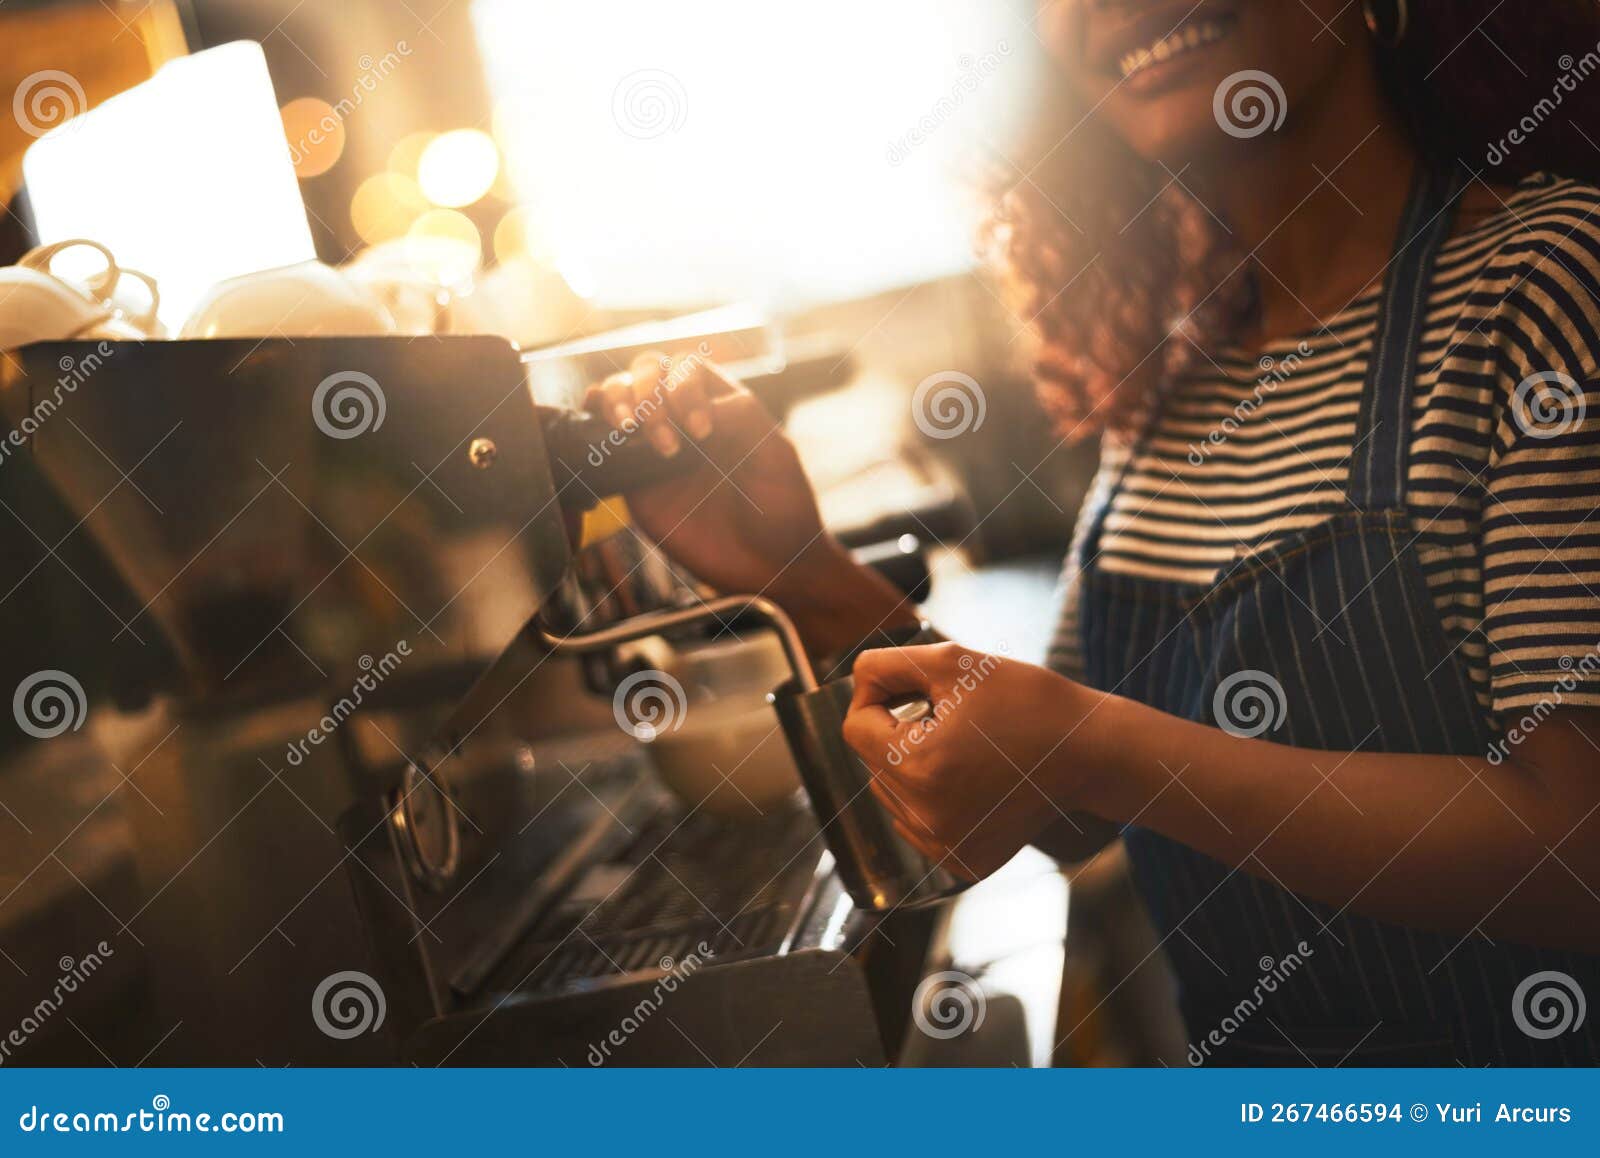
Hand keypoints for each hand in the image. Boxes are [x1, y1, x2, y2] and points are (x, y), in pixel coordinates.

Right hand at [586, 351, 914, 652]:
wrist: (770, 568)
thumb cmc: (783, 510)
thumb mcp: (774, 456)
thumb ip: (741, 419)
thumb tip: (694, 406)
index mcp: (721, 405)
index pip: (687, 368)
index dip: (685, 389)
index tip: (702, 432)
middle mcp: (684, 419)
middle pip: (647, 371)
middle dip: (647, 392)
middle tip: (666, 443)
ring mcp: (656, 449)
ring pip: (619, 396)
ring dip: (617, 400)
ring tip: (629, 428)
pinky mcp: (635, 485)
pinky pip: (603, 445)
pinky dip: (593, 425)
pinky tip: (600, 427)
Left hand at [842, 643, 1110, 879]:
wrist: (1086, 751)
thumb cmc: (1025, 701)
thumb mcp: (952, 662)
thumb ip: (886, 666)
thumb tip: (856, 683)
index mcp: (917, 767)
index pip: (855, 727)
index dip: (880, 699)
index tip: (918, 692)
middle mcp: (924, 818)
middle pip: (871, 763)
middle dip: (898, 734)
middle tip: (951, 719)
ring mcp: (943, 847)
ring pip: (891, 795)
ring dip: (911, 767)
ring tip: (963, 749)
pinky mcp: (962, 862)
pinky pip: (917, 824)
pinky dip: (931, 800)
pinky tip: (972, 780)